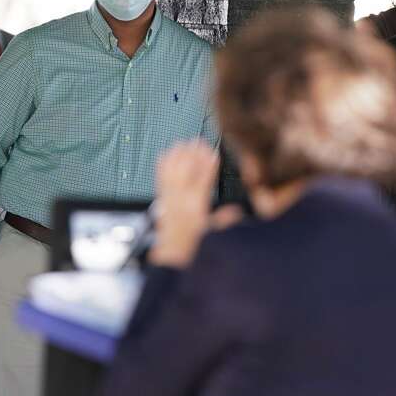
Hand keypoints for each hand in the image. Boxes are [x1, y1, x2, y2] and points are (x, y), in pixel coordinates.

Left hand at [147, 142, 219, 268]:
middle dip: (192, 154)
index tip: (212, 152)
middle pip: (185, 172)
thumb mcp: (212, 233)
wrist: (171, 254)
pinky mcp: (161, 200)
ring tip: (183, 142)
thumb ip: (224, 221)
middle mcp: (180, 201)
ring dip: (177, 156)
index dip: (208, 165)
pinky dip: (163, 165)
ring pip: (172, 172)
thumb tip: (235, 212)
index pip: (203, 181)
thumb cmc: (193, 245)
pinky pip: (160, 178)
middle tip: (198, 141)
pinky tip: (165, 154)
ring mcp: (169, 199)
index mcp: (196, 208)